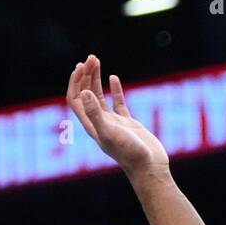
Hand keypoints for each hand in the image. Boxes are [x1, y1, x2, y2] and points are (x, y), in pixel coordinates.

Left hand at [67, 54, 168, 175]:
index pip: (75, 99)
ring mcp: (113, 122)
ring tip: (97, 61)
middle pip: (85, 94)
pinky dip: (115, 89)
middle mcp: (99, 122)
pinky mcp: (128, 123)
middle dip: (86, 75)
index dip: (75, 82)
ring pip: (99, 96)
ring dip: (96, 78)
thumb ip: (95, 113)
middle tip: (91, 57)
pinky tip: (114, 77)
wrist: (150, 167)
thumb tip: (84, 92)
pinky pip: (117, 103)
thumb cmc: (129, 153)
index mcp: (90, 124)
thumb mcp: (110, 132)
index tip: (81, 66)